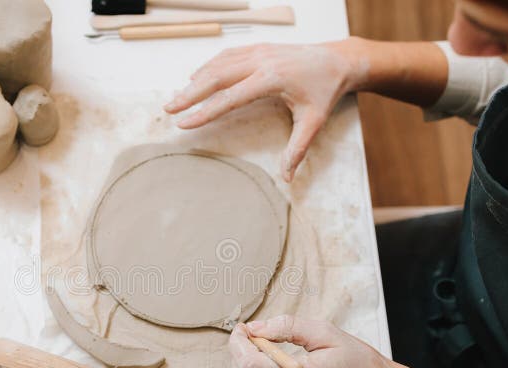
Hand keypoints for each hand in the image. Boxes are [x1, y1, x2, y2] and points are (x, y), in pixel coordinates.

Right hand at [164, 40, 366, 181]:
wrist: (338, 59)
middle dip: (190, 93)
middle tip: (169, 109)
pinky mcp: (258, 48)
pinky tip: (197, 77)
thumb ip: (297, 149)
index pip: (230, 97)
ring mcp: (258, 51)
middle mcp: (261, 61)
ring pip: (218, 64)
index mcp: (272, 78)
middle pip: (216, 76)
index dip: (205, 111)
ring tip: (178, 97)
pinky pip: (227, 56)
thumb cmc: (325, 91)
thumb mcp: (314, 122)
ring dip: (196, 80)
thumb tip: (287, 178)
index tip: (185, 122)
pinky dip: (209, 67)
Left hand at [228, 315, 397, 367]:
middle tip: (247, 336)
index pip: (249, 365)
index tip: (242, 329)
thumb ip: (288, 327)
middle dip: (238, 354)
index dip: (238, 344)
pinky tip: (273, 367)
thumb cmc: (360, 362)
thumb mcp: (327, 334)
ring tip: (259, 349)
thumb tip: (255, 329)